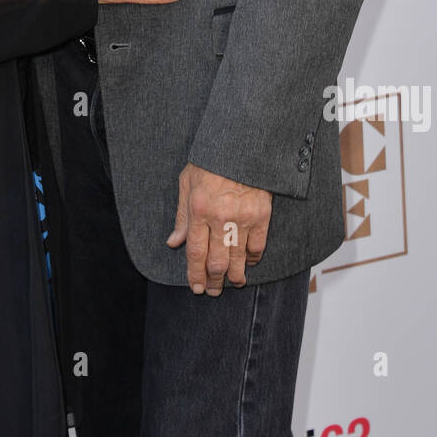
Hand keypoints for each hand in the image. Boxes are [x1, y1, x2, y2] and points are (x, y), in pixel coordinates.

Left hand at [166, 162, 271, 292]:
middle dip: (214, 282)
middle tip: (213, 291)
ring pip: (238, 260)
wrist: (241, 145)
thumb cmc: (209, 162)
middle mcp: (220, 218)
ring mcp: (243, 218)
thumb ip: (181, 216)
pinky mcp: (262, 215)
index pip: (195, 253)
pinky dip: (252, 260)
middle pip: (217, 262)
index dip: (195, 275)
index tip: (196, 288)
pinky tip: (247, 264)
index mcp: (199, 210)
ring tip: (232, 284)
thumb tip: (173, 242)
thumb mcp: (187, 183)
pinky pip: (258, 247)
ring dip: (234, 277)